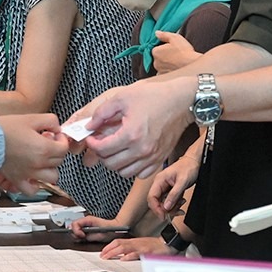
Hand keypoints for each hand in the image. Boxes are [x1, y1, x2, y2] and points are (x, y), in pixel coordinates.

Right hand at [0, 114, 66, 193]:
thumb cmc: (4, 130)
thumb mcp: (30, 118)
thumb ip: (49, 121)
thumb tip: (57, 128)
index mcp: (43, 148)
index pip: (64, 148)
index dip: (62, 140)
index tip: (56, 135)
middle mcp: (38, 164)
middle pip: (59, 161)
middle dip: (56, 151)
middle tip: (47, 143)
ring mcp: (29, 174)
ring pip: (51, 177)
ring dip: (50, 168)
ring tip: (43, 160)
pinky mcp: (17, 180)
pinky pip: (32, 190)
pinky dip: (36, 185)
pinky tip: (33, 175)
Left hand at [65, 77, 194, 179]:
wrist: (181, 102)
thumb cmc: (156, 97)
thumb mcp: (123, 97)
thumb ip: (102, 112)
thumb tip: (90, 124)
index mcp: (131, 134)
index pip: (102, 149)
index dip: (92, 144)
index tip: (91, 138)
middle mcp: (141, 149)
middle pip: (111, 164)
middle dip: (102, 154)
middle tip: (101, 143)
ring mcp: (152, 156)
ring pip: (124, 172)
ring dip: (115, 163)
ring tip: (115, 150)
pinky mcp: (160, 159)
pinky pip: (140, 174)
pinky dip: (132, 168)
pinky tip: (130, 155)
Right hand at [68, 215, 125, 240]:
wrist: (116, 228)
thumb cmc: (110, 230)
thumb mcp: (98, 235)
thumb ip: (87, 236)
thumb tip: (80, 237)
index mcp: (88, 219)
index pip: (75, 223)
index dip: (76, 231)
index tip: (82, 236)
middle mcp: (85, 220)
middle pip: (73, 226)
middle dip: (75, 233)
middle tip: (82, 238)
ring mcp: (86, 223)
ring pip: (75, 228)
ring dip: (77, 234)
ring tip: (84, 238)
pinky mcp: (87, 227)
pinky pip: (79, 230)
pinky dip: (79, 235)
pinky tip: (84, 238)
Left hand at [99, 235, 173, 260]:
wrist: (168, 243)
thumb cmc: (154, 246)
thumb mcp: (141, 246)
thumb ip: (131, 249)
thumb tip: (120, 255)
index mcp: (133, 242)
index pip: (118, 241)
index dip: (109, 246)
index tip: (102, 252)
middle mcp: (135, 243)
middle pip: (119, 244)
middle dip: (109, 250)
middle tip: (102, 256)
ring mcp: (141, 246)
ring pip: (125, 247)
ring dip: (115, 252)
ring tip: (108, 257)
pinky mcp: (147, 251)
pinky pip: (137, 253)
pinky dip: (129, 256)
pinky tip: (123, 259)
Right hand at [147, 155, 199, 216]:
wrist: (194, 162)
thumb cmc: (188, 167)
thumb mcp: (182, 181)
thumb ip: (174, 194)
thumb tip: (166, 207)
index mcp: (159, 180)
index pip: (151, 197)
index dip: (156, 208)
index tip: (163, 216)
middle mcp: (160, 184)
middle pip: (156, 202)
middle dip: (166, 209)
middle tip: (176, 211)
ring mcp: (165, 188)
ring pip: (164, 203)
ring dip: (172, 207)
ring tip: (182, 203)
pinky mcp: (170, 191)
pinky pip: (170, 201)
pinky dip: (176, 204)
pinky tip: (182, 201)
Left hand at [151, 31, 198, 73]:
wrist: (191, 64)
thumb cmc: (184, 51)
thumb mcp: (175, 38)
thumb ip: (164, 35)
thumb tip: (157, 33)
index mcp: (156, 52)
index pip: (156, 48)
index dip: (164, 46)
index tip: (171, 47)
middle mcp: (156, 62)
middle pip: (158, 57)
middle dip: (164, 55)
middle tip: (174, 53)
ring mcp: (160, 70)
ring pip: (160, 65)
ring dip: (165, 63)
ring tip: (176, 61)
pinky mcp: (165, 76)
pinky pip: (163, 73)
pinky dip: (167, 71)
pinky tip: (174, 68)